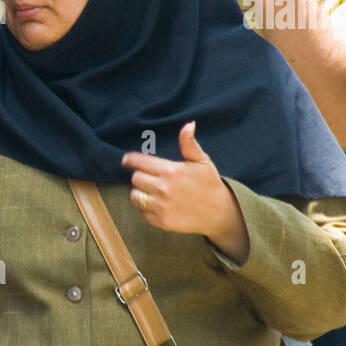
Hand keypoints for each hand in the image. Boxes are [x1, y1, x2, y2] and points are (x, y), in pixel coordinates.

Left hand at [121, 121, 249, 263]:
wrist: (219, 212)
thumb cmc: (210, 184)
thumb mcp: (202, 161)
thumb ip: (189, 144)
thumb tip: (188, 125)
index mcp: (171, 171)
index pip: (139, 162)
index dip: (130, 160)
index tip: (126, 160)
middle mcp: (163, 188)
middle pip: (135, 178)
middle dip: (141, 176)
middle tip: (149, 178)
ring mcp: (161, 206)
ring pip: (135, 196)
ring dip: (140, 193)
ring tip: (151, 191)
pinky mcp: (161, 221)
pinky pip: (142, 213)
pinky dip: (145, 209)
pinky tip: (156, 204)